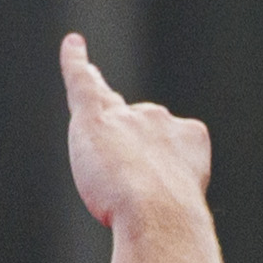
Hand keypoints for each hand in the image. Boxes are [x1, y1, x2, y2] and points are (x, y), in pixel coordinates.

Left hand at [60, 32, 211, 228]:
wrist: (159, 212)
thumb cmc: (170, 218)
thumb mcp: (178, 204)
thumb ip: (162, 189)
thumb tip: (145, 194)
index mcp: (190, 136)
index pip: (166, 141)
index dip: (156, 163)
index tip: (157, 175)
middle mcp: (160, 118)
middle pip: (133, 132)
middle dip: (127, 160)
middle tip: (131, 195)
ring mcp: (127, 114)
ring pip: (106, 123)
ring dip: (103, 148)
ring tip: (112, 181)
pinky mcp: (94, 115)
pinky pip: (81, 80)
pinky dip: (75, 60)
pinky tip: (72, 44)